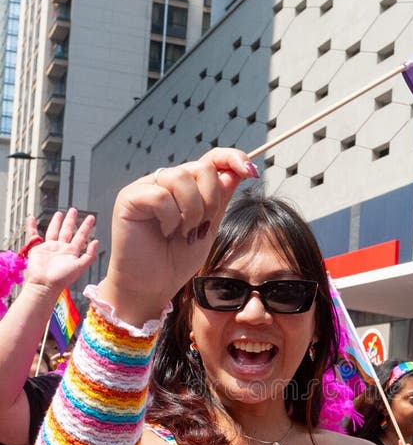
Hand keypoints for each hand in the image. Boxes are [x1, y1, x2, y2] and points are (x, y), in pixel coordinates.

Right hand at [24, 210, 97, 291]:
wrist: (45, 284)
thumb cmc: (62, 278)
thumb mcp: (79, 266)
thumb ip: (89, 255)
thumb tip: (97, 241)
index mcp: (71, 252)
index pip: (81, 236)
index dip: (86, 227)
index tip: (91, 217)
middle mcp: (61, 248)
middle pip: (67, 230)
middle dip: (71, 220)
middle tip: (74, 210)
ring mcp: (49, 248)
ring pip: (53, 231)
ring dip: (56, 222)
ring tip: (59, 213)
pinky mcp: (37, 248)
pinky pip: (33, 235)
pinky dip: (31, 227)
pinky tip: (31, 218)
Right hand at [103, 149, 257, 322]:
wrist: (152, 287)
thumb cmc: (176, 262)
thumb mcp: (209, 229)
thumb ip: (220, 200)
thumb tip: (237, 171)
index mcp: (187, 187)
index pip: (211, 159)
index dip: (232, 158)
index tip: (250, 172)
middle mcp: (166, 182)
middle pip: (202, 168)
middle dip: (211, 201)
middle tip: (200, 227)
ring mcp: (146, 187)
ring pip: (181, 177)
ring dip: (191, 211)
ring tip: (182, 232)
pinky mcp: (129, 197)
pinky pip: (160, 195)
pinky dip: (170, 218)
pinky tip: (164, 232)